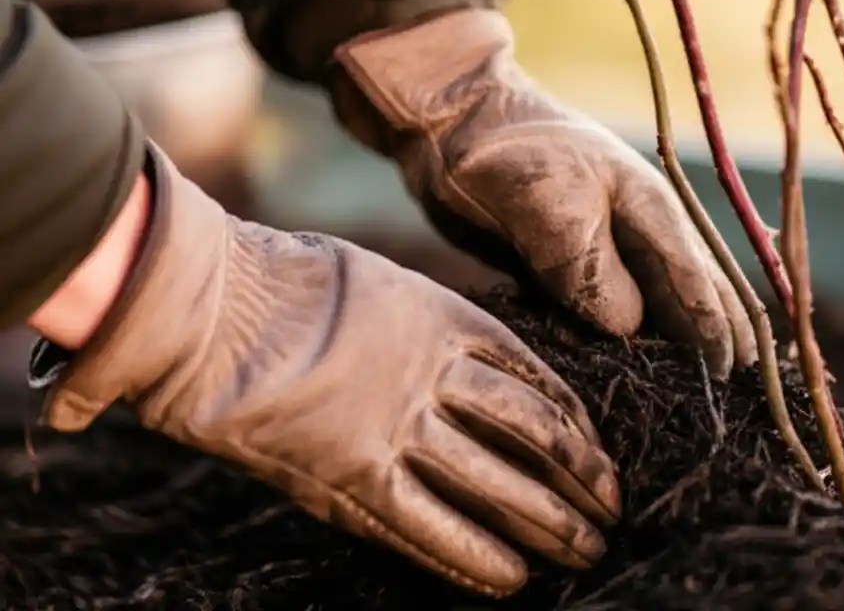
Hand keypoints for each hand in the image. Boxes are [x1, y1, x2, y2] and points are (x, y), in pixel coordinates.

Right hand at [33, 144, 619, 597]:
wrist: (210, 308)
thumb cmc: (288, 284)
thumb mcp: (385, 285)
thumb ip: (433, 326)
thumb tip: (471, 364)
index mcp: (448, 321)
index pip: (538, 383)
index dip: (578, 426)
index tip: (601, 454)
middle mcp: (436, 378)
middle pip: (534, 438)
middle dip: (583, 482)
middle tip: (613, 514)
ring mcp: (396, 430)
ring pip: (497, 487)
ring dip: (548, 525)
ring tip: (586, 551)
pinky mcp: (352, 480)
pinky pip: (430, 528)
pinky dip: (476, 558)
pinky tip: (512, 579)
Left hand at [328, 8, 754, 377]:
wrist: (455, 125)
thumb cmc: (508, 155)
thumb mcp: (553, 210)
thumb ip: (593, 272)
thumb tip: (628, 330)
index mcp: (652, 210)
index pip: (698, 281)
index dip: (717, 330)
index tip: (731, 378)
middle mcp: (640, 232)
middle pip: (693, 292)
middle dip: (718, 336)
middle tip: (738, 391)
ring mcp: (607, 247)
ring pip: (659, 304)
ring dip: (679, 342)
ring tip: (699, 387)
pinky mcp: (572, 263)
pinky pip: (615, 308)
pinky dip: (633, 337)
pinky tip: (639, 365)